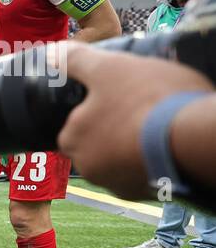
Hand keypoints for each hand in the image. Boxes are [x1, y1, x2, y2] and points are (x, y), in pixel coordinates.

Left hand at [56, 43, 212, 199]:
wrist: (193, 139)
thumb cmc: (146, 100)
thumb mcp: (108, 68)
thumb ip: (77, 61)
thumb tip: (54, 54)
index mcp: (72, 141)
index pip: (77, 124)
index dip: (99, 107)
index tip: (121, 97)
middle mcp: (90, 169)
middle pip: (101, 141)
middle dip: (119, 126)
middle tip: (145, 106)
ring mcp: (120, 184)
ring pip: (125, 158)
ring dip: (138, 144)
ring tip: (162, 122)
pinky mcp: (148, 193)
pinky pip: (148, 172)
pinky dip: (157, 159)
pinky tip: (171, 142)